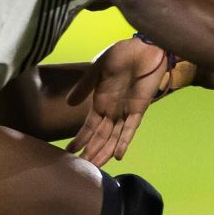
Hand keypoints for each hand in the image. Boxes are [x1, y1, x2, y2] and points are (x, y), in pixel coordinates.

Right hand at [65, 37, 168, 164]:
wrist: (145, 46)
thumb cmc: (121, 54)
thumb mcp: (98, 69)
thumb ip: (84, 86)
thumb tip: (69, 104)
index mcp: (100, 102)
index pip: (89, 127)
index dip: (80, 139)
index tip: (69, 153)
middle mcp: (112, 110)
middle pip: (101, 136)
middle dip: (91, 151)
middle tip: (81, 168)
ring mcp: (126, 111)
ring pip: (114, 137)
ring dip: (105, 151)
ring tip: (96, 167)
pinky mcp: (140, 108)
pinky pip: (131, 128)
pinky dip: (124, 140)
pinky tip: (117, 154)